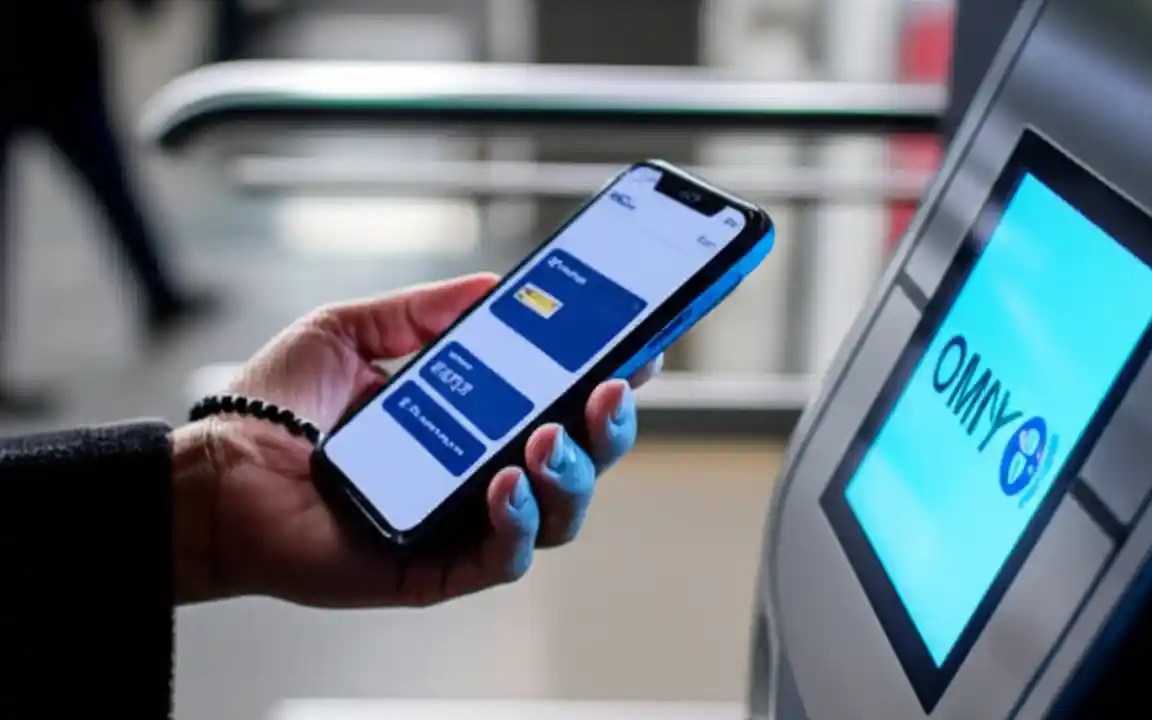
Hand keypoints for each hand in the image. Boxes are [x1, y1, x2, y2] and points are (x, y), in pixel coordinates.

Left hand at [171, 273, 661, 606]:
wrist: (212, 474)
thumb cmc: (274, 411)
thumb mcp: (351, 334)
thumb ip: (422, 312)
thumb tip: (492, 287)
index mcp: (471, 422)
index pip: (558, 405)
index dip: (605, 381)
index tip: (638, 346)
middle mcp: (479, 475)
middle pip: (577, 462)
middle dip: (609, 428)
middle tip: (609, 390)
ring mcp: (463, 524)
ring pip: (558, 515)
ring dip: (571, 474)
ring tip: (547, 438)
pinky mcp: (435, 569)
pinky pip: (501, 560)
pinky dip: (517, 525)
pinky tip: (505, 484)